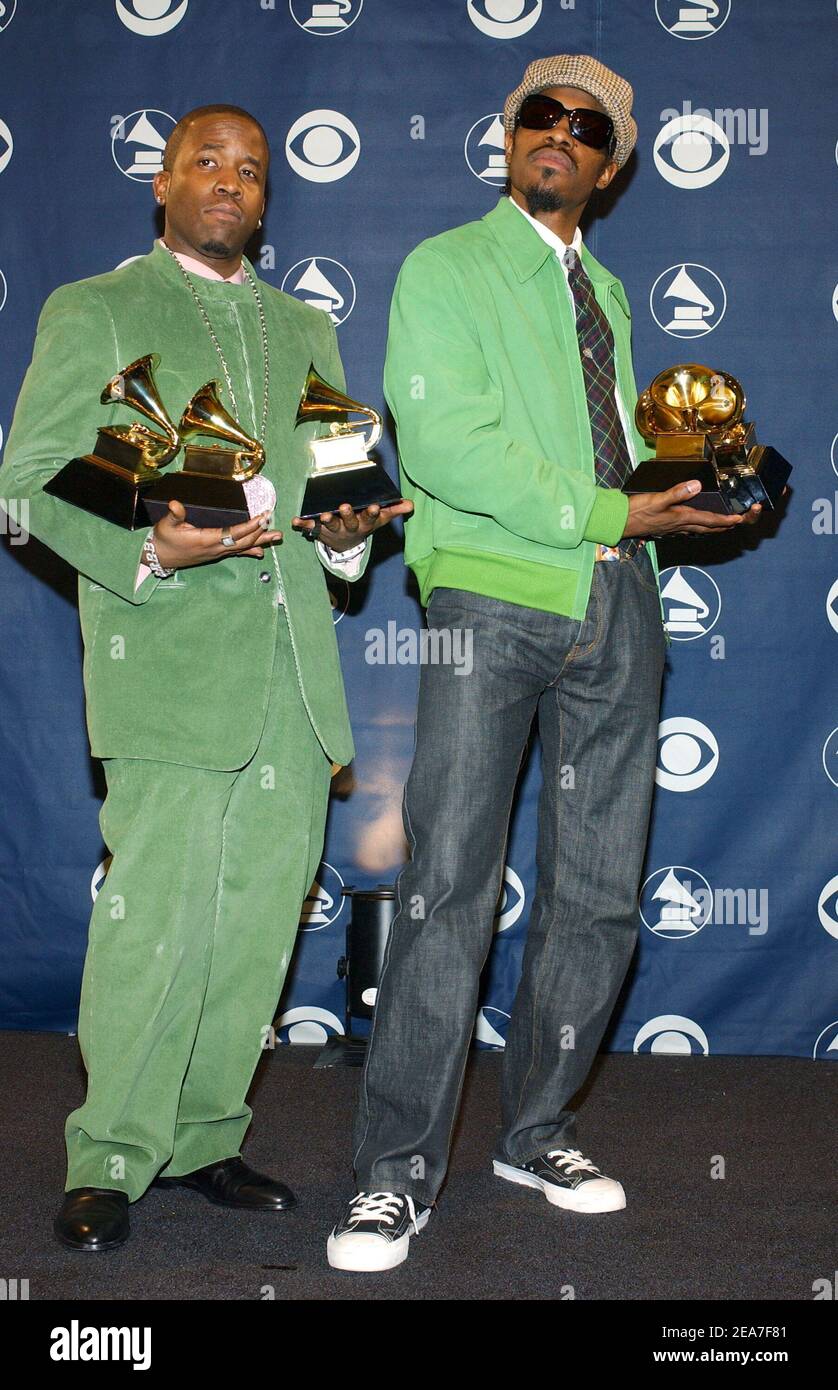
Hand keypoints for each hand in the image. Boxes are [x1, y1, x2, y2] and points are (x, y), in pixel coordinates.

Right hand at [152, 499, 282, 568]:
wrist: (158, 558)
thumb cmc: (163, 540)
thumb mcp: (165, 525)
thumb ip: (173, 515)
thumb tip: (175, 504)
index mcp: (206, 540)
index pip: (233, 533)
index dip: (249, 526)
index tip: (262, 517)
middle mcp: (215, 548)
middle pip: (243, 541)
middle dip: (260, 532)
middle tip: (274, 523)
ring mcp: (217, 553)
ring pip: (243, 547)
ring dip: (261, 541)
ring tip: (276, 537)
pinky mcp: (215, 554)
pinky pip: (236, 553)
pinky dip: (250, 550)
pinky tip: (261, 551)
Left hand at [291, 498, 413, 550]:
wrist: (346, 545)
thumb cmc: (364, 525)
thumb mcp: (379, 520)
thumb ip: (393, 510)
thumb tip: (410, 504)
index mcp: (364, 524)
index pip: (370, 518)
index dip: (371, 512)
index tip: (373, 505)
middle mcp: (349, 527)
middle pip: (349, 522)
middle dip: (347, 515)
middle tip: (345, 507)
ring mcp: (334, 529)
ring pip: (330, 525)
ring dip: (326, 520)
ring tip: (323, 515)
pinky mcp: (320, 530)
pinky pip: (310, 528)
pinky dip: (302, 525)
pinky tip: (295, 521)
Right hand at [624, 480, 763, 537]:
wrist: (619, 522)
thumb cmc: (637, 512)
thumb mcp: (657, 499)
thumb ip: (677, 492)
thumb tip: (697, 486)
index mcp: (682, 518)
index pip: (711, 520)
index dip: (727, 519)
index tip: (741, 518)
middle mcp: (681, 525)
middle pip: (710, 528)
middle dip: (727, 525)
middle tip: (741, 520)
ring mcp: (675, 528)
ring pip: (701, 530)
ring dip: (716, 527)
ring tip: (727, 524)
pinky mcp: (668, 528)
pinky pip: (690, 529)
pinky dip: (701, 527)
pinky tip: (699, 524)